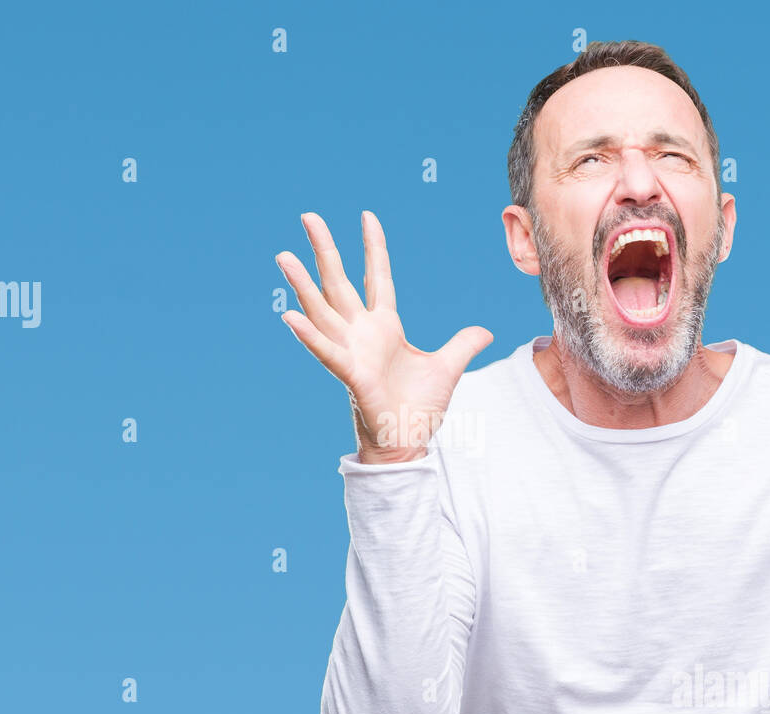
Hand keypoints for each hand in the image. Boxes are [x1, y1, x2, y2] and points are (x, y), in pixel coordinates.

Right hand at [275, 211, 492, 461]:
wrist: (409, 441)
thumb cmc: (420, 408)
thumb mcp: (449, 367)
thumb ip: (464, 345)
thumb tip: (485, 331)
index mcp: (386, 326)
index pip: (378, 276)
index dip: (374, 247)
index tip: (367, 216)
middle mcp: (362, 332)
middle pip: (339, 281)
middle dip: (324, 249)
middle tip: (308, 216)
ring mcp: (352, 351)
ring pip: (321, 309)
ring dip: (302, 283)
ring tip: (284, 256)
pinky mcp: (350, 374)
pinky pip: (326, 351)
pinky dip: (308, 335)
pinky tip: (288, 316)